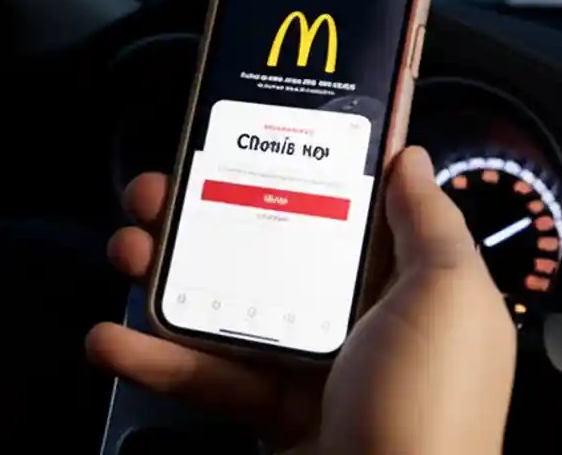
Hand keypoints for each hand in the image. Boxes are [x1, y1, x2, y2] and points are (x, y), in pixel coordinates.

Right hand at [87, 146, 515, 453]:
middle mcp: (364, 326)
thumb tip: (408, 157)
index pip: (350, 214)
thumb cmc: (431, 408)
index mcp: (409, 289)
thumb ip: (429, 223)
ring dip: (169, 278)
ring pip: (231, 310)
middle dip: (211, 217)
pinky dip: (157, 359)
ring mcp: (313, 374)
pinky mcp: (270, 419)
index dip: (298, 173)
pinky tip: (113, 338)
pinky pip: (209, 378)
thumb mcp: (448, 298)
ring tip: (126, 249)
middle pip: (276, 252)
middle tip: (160, 194)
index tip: (246, 142)